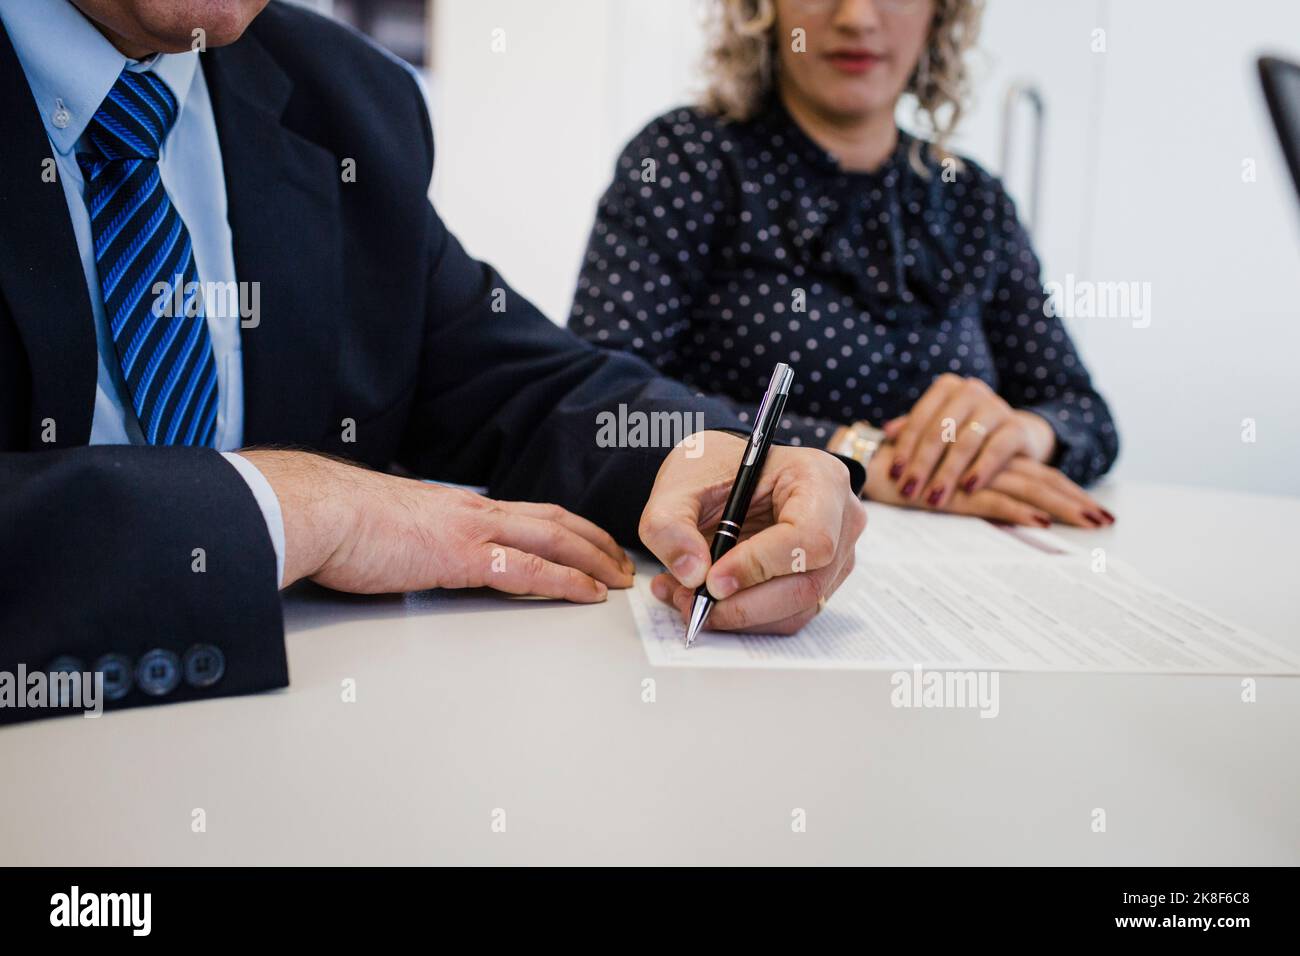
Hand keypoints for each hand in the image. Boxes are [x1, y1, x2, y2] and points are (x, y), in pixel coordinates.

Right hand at [237, 450, 633, 598]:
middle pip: (554, 521)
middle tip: (623, 563)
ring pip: (553, 539)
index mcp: (459, 506)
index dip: (567, 527)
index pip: (529, 511)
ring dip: (594, 560)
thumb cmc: (342, 524)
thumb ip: (420, 541)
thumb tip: (425, 559)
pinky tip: (587, 592)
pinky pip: (529, 569)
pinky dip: (566, 580)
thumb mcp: (394, 530)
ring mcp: (473, 530)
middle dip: (595, 542)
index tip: (590, 543)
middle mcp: (475, 511)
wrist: (318, 512)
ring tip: (620, 581)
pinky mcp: (463, 556)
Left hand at [638, 432, 866, 634]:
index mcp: (820, 478)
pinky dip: (741, 617)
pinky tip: (701, 597)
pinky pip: (784, 617)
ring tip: (684, 597)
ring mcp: (835, 557)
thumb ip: (671, 523)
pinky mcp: (818, 584)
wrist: (723, 477)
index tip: (712, 580)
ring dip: (736, 615)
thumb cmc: (715, 468)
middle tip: (689, 602)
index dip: (761, 566)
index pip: (810, 537)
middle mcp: (840, 520)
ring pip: (794, 609)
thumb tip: (691, 573)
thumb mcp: (679, 481)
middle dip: (742, 604)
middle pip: (806, 584)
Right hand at [865, 443, 1113, 527]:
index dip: (1067, 490)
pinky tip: (1042, 524)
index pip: (1037, 473)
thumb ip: (973, 489)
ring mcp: (971, 474)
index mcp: (989, 458)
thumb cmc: (905, 474)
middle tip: (1106, 520)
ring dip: (1060, 508)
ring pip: (1026, 488)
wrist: (869, 463)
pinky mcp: (953, 490)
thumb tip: (1016, 515)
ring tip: (1088, 522)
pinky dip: (1018, 512)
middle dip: (1075, 501)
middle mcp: (986, 461)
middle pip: (1041, 479)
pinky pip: (992, 500)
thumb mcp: (948, 485)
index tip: (1094, 510)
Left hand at [882, 374, 1056, 507]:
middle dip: (922, 464)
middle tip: (909, 491)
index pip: (919, 419)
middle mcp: (971, 391)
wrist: (1017, 435)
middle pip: (940, 431)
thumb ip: (914, 428)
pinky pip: (996, 450)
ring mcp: (997, 408)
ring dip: (947, 473)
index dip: (905, 448)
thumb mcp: (939, 427)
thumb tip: (885, 433)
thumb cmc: (965, 431)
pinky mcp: (1018, 428)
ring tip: (934, 497)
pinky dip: (980, 470)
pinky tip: (967, 489)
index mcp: (947, 388)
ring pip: (965, 442)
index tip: (893, 474)